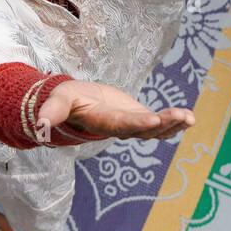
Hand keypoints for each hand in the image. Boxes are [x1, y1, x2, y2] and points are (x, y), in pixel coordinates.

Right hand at [36, 79, 194, 142]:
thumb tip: (40, 125)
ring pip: (154, 130)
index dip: (136, 124)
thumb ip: (52, 112)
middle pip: (143, 130)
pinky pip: (158, 125)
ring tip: (189, 117)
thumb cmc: (66, 101)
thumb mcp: (58, 100)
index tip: (152, 120)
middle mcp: (119, 128)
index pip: (120, 125)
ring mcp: (131, 126)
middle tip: (182, 116)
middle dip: (163, 125)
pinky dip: (174, 122)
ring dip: (172, 124)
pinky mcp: (138, 120)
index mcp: (102, 122)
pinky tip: (189, 118)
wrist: (76, 105)